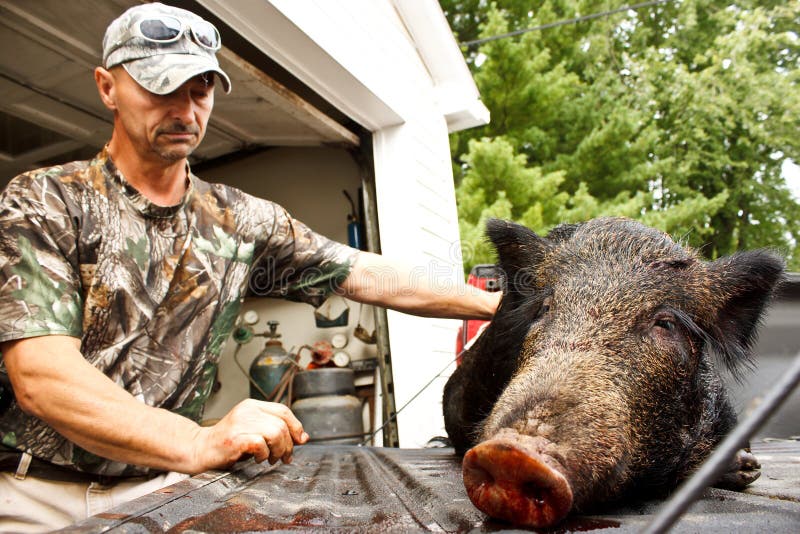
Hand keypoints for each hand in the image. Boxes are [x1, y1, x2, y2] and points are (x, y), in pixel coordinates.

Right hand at [191, 399, 308, 472]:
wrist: (200, 449)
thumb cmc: (229, 443)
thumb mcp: (254, 430)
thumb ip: (275, 430)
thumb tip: (303, 438)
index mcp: (252, 405)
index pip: (283, 410)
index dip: (296, 426)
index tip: (300, 441)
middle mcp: (247, 410)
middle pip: (282, 424)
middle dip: (288, 444)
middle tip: (284, 457)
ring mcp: (240, 423)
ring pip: (275, 433)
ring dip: (278, 451)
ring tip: (271, 459)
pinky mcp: (235, 438)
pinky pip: (261, 444)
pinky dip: (264, 455)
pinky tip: (257, 459)